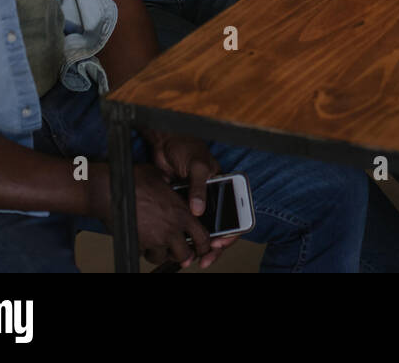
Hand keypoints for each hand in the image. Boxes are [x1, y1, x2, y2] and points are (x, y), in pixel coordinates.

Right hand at [89, 162, 220, 268]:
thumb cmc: (135, 181)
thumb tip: (169, 183)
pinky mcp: (139, 244)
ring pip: (164, 257)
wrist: (111, 191)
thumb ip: (170, 186)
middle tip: (180, 253)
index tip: (202, 248)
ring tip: (159, 247)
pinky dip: (146, 251)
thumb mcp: (161, 178)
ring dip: (163, 254)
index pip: (202, 236)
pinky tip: (144, 242)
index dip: (204, 246)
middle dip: (183, 256)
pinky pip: (146, 254)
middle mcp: (171, 228)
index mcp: (182, 212)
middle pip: (185, 255)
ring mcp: (155, 238)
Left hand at [148, 134, 239, 268]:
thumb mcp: (197, 165)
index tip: (220, 242)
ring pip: (203, 227)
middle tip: (207, 256)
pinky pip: (186, 222)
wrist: (164, 141)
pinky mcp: (181, 203)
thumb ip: (199, 188)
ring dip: (200, 242)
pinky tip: (180, 243)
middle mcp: (212, 195)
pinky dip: (185, 234)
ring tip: (193, 256)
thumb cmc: (186, 147)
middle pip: (220, 224)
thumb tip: (199, 210)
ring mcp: (196, 200)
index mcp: (223, 185)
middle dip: (216, 243)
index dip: (231, 230)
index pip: (234, 212)